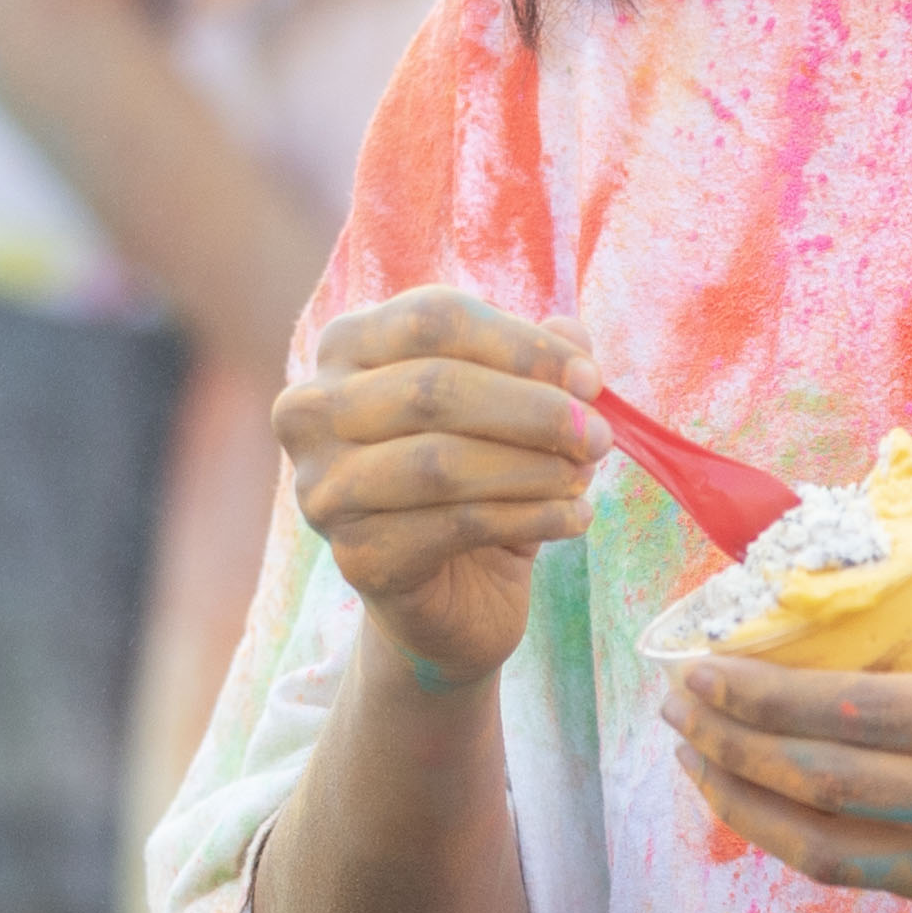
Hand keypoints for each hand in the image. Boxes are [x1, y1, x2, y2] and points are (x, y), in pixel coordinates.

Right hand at [273, 289, 603, 688]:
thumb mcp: (509, 409)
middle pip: (432, 388)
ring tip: (584, 477)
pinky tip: (573, 518)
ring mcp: (324, 487)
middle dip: (534, 409)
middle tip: (598, 435)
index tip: (590, 379)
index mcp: (346, 346)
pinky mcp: (356, 556)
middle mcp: (313, 409)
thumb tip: (573, 335)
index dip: (521, 344)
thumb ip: (534, 363)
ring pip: (440, 462)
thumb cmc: (475, 478)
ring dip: (534, 467)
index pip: (433, 319)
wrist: (449, 593)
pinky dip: (530, 517)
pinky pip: (456, 525)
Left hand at [662, 478, 911, 912]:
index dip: (770, 695)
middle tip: (674, 702)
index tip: (701, 665)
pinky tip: (769, 797)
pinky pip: (876, 879)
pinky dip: (807, 838)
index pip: (875, 715)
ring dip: (748, 806)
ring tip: (696, 757)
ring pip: (837, 857)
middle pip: (835, 792)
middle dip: (733, 746)